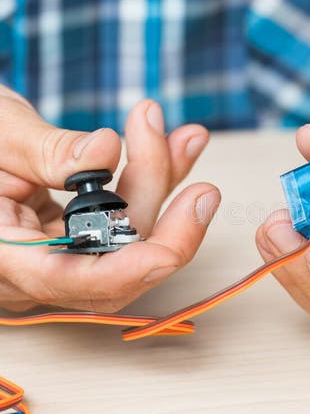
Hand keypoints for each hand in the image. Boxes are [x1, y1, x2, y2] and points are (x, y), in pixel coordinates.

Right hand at [0, 87, 219, 311]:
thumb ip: (46, 148)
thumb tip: (104, 150)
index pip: (69, 280)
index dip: (131, 267)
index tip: (176, 234)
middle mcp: (25, 270)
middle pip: (112, 260)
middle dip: (154, 198)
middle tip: (180, 142)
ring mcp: (49, 259)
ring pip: (125, 242)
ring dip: (160, 182)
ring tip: (180, 133)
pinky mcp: (68, 239)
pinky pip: (120, 223)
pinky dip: (148, 182)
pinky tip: (175, 145)